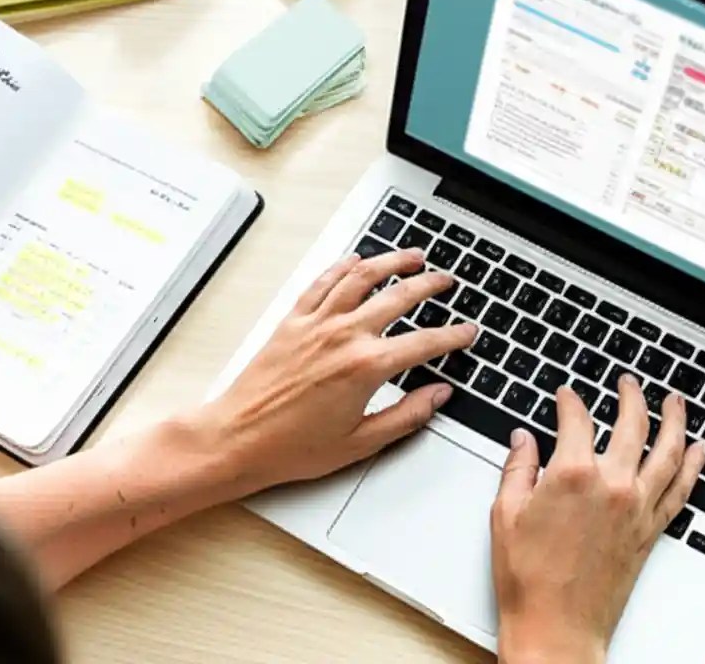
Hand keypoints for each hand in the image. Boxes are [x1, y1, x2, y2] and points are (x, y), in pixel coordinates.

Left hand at [184, 249, 476, 500]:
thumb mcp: (361, 442)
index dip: (453, 336)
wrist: (237, 439)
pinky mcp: (292, 321)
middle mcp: (343, 336)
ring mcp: (316, 324)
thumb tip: (437, 396)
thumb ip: (407, 416)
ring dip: (391, 261)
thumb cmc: (292, 447)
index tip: (467, 331)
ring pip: (361, 277)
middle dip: (429, 285)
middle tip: (447, 281)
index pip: (424, 343)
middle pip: (398, 297)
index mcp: (366, 367)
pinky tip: (355, 260)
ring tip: (412, 256)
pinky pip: (323, 282)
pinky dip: (342, 266)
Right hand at [491, 376, 704, 663]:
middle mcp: (612, 485)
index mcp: (572, 474)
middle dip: (631, 396)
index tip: (567, 395)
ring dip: (674, 421)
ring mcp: (636, 507)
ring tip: (675, 402)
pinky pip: (680, 490)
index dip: (570, 400)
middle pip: (632, 424)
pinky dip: (692, 467)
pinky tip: (698, 452)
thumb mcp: (506, 514)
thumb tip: (523, 440)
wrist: (557, 626)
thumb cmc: (529, 579)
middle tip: (629, 383)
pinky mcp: (650, 530)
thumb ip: (518, 468)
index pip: (577, 419)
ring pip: (667, 451)